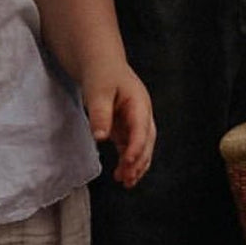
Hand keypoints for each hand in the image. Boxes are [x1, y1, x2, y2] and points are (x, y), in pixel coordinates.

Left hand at [83, 64, 155, 188]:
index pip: (141, 129)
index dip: (136, 148)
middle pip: (146, 141)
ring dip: (136, 165)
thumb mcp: (98, 90)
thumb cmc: (101, 73)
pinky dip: (128, 161)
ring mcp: (136, 120)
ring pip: (142, 147)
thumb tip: (100, 137)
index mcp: (139, 102)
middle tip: (127, 178)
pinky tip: (121, 174)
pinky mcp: (127, 126)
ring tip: (126, 182)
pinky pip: (131, 147)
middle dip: (138, 161)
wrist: (101, 62)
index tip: (126, 163)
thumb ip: (100, 113)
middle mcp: (142, 113)